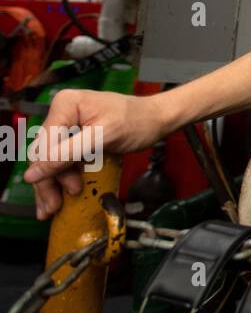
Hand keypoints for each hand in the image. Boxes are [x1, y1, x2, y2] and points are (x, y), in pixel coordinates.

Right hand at [22, 89, 167, 220]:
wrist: (157, 119)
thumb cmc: (137, 121)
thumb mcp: (103, 137)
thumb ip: (67, 153)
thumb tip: (32, 174)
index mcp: (65, 104)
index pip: (44, 144)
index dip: (45, 172)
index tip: (51, 197)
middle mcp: (61, 113)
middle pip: (43, 154)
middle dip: (47, 182)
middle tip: (52, 208)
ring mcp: (67, 125)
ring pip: (49, 160)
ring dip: (52, 184)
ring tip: (55, 207)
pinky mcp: (74, 138)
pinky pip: (61, 160)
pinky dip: (61, 178)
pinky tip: (61, 196)